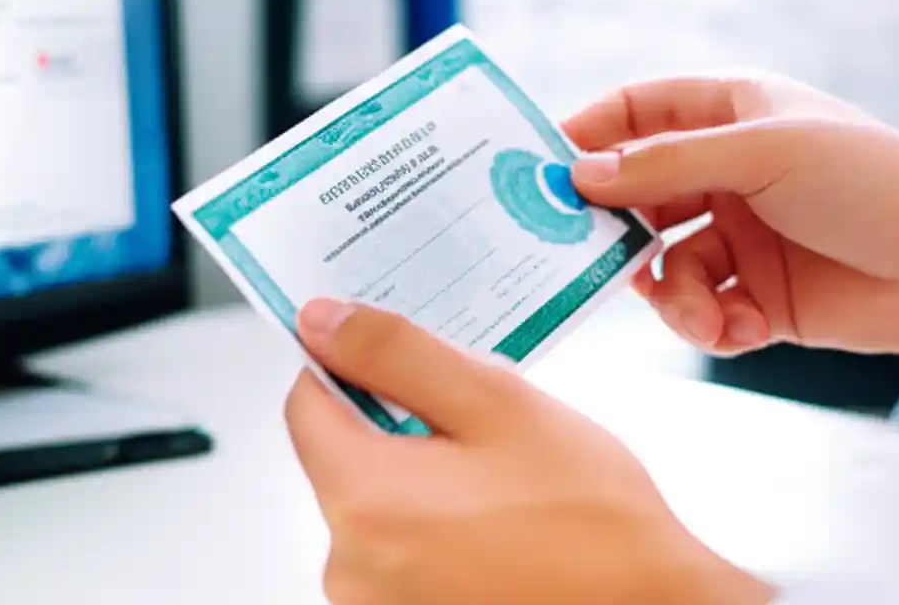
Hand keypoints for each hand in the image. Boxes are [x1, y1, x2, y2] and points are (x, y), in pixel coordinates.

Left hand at [285, 298, 772, 604]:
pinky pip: (398, 550)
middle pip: (343, 456)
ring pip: (376, 503)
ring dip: (423, 478)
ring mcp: (375, 604)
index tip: (393, 357)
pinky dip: (434, 525)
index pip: (305, 403)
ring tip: (500, 482)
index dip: (348, 365)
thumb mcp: (498, 403)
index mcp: (364, 502)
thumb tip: (323, 321)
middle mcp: (351, 566)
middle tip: (477, 424)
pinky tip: (496, 523)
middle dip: (400, 425)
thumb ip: (398, 354)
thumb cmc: (592, 522)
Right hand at [564, 74, 898, 360]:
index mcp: (731, 114)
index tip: (538, 168)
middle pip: (634, 195)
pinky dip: (711, 325)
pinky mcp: (754, 295)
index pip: (636, 111)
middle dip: (612, 229)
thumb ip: (666, 163)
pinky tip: (744, 327)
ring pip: (661, 265)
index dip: (586, 133)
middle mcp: (725, 173)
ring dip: (673, 294)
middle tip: (578, 255)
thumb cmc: (872, 182)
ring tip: (705, 311)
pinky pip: (700, 311)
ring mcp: (738, 235)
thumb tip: (577, 173)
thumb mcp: (764, 154)